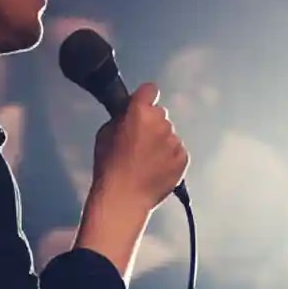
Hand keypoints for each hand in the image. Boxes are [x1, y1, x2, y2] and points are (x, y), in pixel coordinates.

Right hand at [91, 83, 188, 211]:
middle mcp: (161, 123)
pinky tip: (155, 168)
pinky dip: (169, 157)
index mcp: (140, 113)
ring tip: (146, 160)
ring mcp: (174, 141)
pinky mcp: (183, 158)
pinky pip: (177, 150)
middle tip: (139, 141)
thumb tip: (128, 113)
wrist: (124, 198)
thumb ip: (120, 118)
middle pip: (160, 114)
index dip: (144, 98)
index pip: (150, 90)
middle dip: (151, 123)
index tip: (141, 105)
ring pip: (169, 133)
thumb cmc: (110, 167)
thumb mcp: (104, 134)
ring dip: (161, 142)